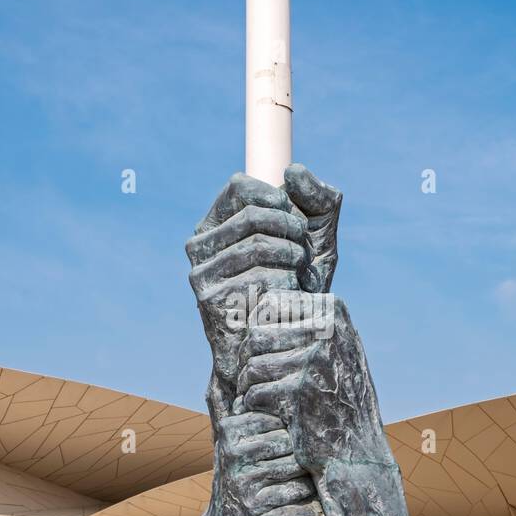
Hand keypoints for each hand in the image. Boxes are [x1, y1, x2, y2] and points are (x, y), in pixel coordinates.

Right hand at [186, 167, 342, 416]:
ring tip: (299, 274)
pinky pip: (259, 277)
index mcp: (216, 223)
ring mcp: (202, 275)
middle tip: (304, 252)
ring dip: (293, 258)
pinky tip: (289, 296)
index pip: (240, 187)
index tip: (296, 220)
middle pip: (253, 215)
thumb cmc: (300, 285)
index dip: (276, 197)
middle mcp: (199, 246)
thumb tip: (292, 171)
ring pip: (258, 245)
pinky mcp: (213, 303)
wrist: (288, 343)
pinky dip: (286, 283)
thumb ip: (316, 198)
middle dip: (291, 230)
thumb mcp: (316, 237)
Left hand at [236, 295, 392, 474]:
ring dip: (248, 385)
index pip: (270, 304)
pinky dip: (255, 406)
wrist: (356, 450)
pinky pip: (253, 392)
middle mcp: (325, 331)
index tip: (262, 350)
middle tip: (253, 378)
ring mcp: (313, 361)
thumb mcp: (337, 347)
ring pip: (251, 365)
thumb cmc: (339, 395)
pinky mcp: (298, 393)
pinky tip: (270, 413)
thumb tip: (259, 301)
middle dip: (247, 360)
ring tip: (259, 395)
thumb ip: (308, 321)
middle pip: (255, 336)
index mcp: (333, 311)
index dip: (258, 328)